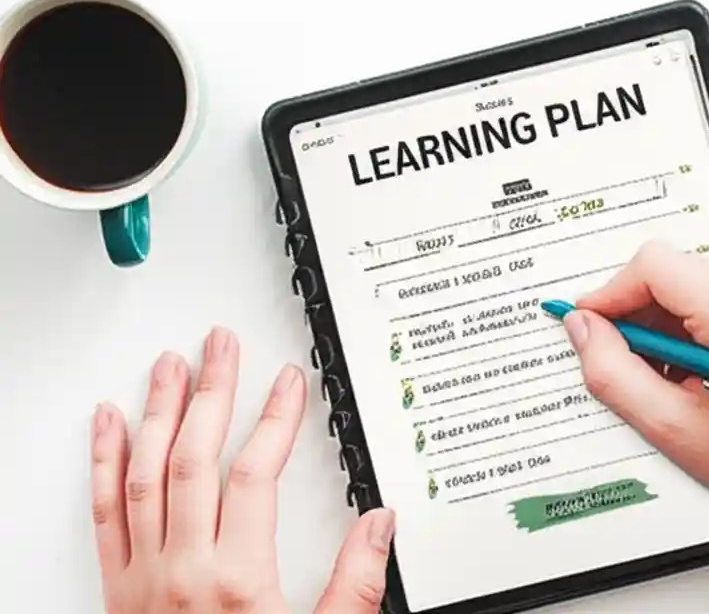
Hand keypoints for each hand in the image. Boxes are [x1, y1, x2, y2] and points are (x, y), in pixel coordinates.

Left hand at [90, 327, 394, 612]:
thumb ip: (355, 583)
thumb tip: (380, 524)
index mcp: (238, 580)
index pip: (255, 475)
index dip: (275, 419)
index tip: (287, 382)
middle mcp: (183, 571)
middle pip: (193, 458)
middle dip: (211, 392)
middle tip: (220, 346)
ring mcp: (143, 577)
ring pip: (144, 475)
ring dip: (156, 413)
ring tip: (168, 367)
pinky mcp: (117, 588)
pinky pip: (104, 512)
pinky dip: (103, 462)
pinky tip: (109, 425)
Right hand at [566, 242, 708, 612]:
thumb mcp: (671, 425)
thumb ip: (614, 371)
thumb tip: (583, 328)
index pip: (655, 266)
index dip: (612, 293)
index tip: (590, 324)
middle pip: (672, 269)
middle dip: (637, 310)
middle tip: (627, 362)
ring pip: (690, 280)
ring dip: (663, 320)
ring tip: (668, 375)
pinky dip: (689, 324)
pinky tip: (691, 369)